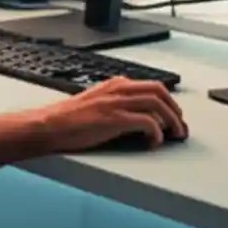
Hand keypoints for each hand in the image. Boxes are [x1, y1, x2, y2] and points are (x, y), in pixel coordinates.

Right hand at [37, 77, 187, 151]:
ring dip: (172, 121)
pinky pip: (148, 122)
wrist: (48, 125)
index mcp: (114, 84)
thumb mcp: (94, 102)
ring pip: (158, 104)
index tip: (174, 116)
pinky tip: (153, 143)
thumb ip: (114, 102)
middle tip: (180, 126)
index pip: (152, 86)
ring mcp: (116, 103)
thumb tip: (137, 117)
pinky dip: (156, 133)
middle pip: (160, 91)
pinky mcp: (114, 118)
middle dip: (175, 109)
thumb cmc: (67, 119)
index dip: (168, 101)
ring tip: (174, 135)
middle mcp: (117, 89)